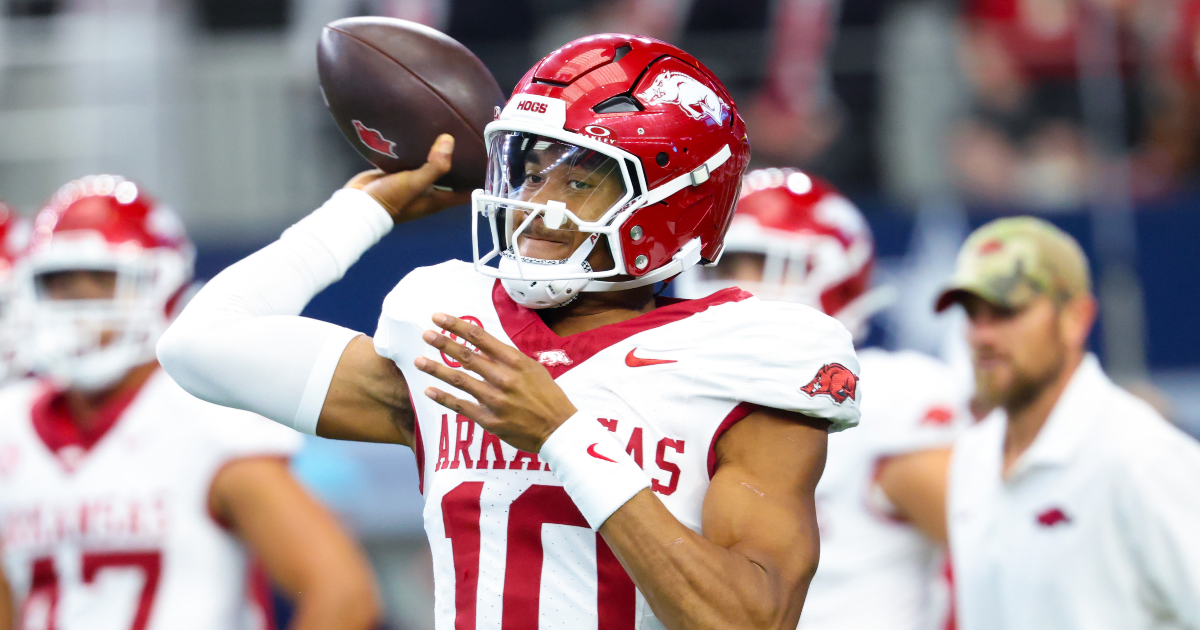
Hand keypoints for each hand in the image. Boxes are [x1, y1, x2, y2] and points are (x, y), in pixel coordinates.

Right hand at [344, 134, 472, 223]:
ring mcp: (412, 183)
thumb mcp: (415, 183)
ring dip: (437, 153)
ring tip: (447, 131)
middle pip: (449, 176)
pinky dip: (417, 150)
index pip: (464, 191)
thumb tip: (450, 141)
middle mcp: (428, 192)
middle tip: (467, 138)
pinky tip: (420, 133)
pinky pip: (412, 160)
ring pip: (430, 166)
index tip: (486, 160)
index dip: (476, 179)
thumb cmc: (391, 199)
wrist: (358, 204)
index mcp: (437, 199)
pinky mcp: (397, 173)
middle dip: (458, 161)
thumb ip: (434, 165)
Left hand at [414, 313, 576, 452]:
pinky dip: (443, 398)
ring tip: (419, 360)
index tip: (439, 317)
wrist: (558, 428)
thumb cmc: (547, 396)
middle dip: (443, 343)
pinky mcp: (489, 419)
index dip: (457, 325)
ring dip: (436, 369)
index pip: (480, 337)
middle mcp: (503, 377)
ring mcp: (495, 399)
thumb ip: (508, 358)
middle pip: (466, 356)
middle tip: (426, 334)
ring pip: (459, 379)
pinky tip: (429, 390)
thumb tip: (484, 345)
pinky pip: (461, 406)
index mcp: (515, 361)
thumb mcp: (533, 368)